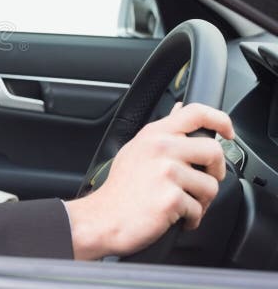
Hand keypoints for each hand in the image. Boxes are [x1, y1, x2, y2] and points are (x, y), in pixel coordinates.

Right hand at [65, 102, 233, 259]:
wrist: (103, 218)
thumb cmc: (119, 189)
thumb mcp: (135, 149)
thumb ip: (161, 132)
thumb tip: (179, 110)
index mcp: (153, 134)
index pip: (195, 113)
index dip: (220, 120)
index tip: (227, 132)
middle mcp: (160, 148)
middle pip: (213, 151)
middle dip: (214, 172)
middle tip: (201, 181)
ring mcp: (166, 172)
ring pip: (211, 185)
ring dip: (201, 201)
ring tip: (181, 203)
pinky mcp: (171, 197)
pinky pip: (199, 209)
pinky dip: (191, 219)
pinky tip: (174, 216)